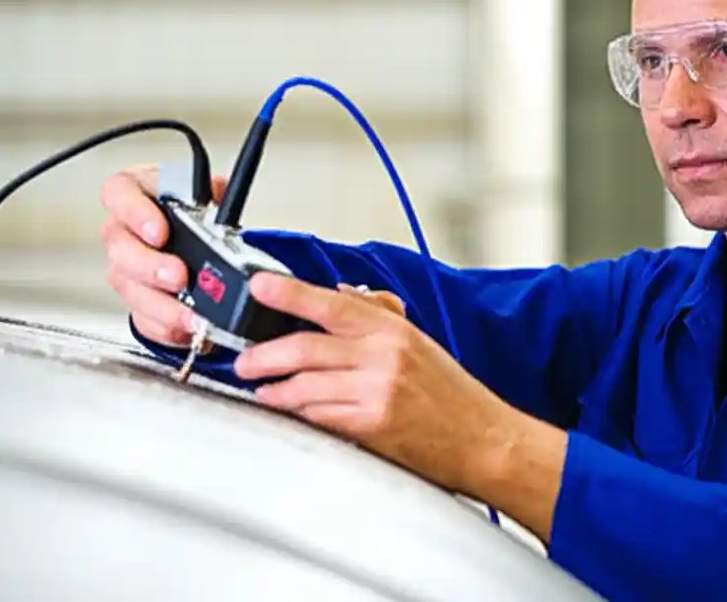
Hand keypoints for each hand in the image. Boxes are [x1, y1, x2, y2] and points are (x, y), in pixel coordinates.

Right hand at [98, 165, 226, 347]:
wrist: (203, 244)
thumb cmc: (196, 213)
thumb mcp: (210, 196)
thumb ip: (213, 197)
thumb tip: (221, 204)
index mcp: (137, 194)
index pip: (118, 193)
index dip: (134, 213)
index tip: (159, 231)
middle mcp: (124, 231)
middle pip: (120, 248)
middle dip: (150, 267)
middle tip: (177, 276)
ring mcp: (126, 269)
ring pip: (129, 288)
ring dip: (161, 305)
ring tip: (190, 313)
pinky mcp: (138, 300)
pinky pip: (142, 317)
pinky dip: (166, 327)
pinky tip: (186, 327)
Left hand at [235, 273, 518, 494]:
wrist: (482, 440)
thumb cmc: (453, 396)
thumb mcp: (420, 343)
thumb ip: (381, 314)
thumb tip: (339, 293)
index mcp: (394, 331)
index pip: (330, 304)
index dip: (289, 293)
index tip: (259, 286)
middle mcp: (384, 356)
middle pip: (306, 347)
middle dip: (264, 354)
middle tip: (244, 360)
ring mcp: (377, 391)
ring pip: (306, 384)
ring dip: (275, 389)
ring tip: (262, 389)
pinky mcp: (372, 425)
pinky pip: (320, 415)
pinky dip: (299, 412)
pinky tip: (289, 411)